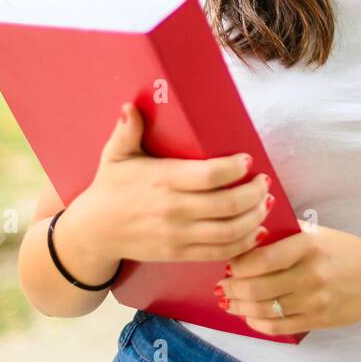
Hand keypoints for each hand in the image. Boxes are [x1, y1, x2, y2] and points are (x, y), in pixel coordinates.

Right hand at [66, 102, 272, 266]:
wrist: (94, 232)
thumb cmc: (110, 188)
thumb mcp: (115, 156)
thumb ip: (128, 131)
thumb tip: (132, 107)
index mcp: (163, 180)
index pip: (209, 175)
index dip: (235, 168)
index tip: (248, 160)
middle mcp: (174, 210)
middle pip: (228, 204)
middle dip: (254, 193)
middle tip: (264, 181)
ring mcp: (178, 235)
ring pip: (229, 231)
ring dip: (255, 217)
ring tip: (266, 202)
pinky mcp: (180, 254)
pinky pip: (220, 252)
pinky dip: (244, 243)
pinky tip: (257, 230)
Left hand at [215, 218, 360, 334]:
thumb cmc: (347, 251)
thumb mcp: (320, 233)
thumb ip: (287, 234)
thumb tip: (249, 234)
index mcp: (309, 246)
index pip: (261, 258)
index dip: (238, 264)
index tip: (229, 264)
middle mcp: (311, 274)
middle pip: (257, 286)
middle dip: (233, 288)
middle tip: (223, 285)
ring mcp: (314, 300)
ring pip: (264, 308)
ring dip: (240, 306)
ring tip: (230, 301)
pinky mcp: (317, 320)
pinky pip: (278, 326)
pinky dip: (257, 323)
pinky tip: (249, 316)